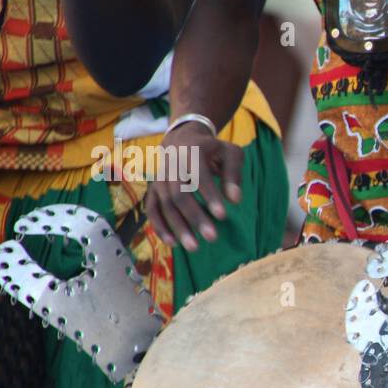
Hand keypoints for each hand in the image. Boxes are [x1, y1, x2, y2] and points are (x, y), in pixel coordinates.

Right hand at [145, 122, 242, 251]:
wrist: (182, 139)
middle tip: (212, 238)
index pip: (199, 176)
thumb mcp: (230, 153)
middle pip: (178, 194)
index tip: (223, 216)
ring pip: (164, 205)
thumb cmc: (212, 150)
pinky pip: (152, 209)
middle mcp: (171, 166)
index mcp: (192, 152)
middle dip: (194, 217)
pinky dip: (160, 226)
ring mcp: (159, 179)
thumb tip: (235, 200)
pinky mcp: (154, 190)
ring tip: (194, 248)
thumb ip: (234, 175)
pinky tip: (173, 243)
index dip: (209, 196)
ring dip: (178, 227)